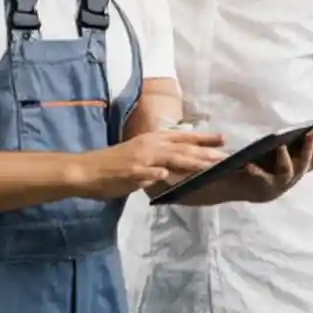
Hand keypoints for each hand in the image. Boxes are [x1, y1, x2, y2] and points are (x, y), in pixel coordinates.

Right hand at [77, 130, 225, 198]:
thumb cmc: (113, 165)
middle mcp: (149, 146)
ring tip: (208, 165)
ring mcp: (140, 159)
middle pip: (182, 147)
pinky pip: (145, 173)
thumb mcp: (140, 156)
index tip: (223, 139)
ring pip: (169, 158)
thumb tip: (177, 164)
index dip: (203, 138)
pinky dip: (155, 174)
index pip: (183, 137)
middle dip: (205, 151)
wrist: (86, 170)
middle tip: (225, 155)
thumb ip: (160, 159)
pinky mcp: (129, 172)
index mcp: (152, 140)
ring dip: (190, 161)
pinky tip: (165, 176)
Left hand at [229, 124, 312, 202]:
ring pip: (289, 170)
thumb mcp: (298, 139)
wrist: (253, 185)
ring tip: (280, 145)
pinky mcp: (267, 186)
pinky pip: (263, 179)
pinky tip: (249, 165)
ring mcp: (285, 180)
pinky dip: (257, 172)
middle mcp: (301, 169)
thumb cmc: (279, 157)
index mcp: (311, 157)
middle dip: (312, 145)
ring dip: (286, 158)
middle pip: (312, 158)